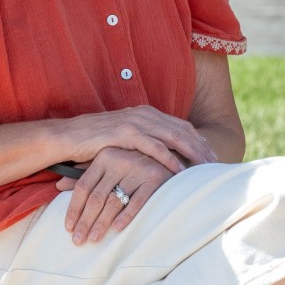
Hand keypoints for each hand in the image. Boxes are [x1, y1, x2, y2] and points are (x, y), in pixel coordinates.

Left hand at [55, 147, 175, 245]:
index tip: (68, 227)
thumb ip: (86, 173)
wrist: (172, 156)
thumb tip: (59, 185)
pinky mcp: (156, 179)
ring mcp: (138, 169)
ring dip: (102, 223)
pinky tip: (117, 230)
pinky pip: (138, 202)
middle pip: (96, 197)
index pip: (83, 186)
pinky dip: (127, 216)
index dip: (73, 208)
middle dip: (85, 221)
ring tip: (93, 239)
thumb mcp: (109, 164)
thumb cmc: (135, 163)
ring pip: (114, 202)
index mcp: (105, 156)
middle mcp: (119, 161)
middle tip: (77, 240)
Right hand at [63, 106, 216, 173]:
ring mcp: (135, 122)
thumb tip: (158, 154)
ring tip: (206, 169)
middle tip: (217, 164)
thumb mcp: (122, 138)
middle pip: (182, 130)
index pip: (180, 125)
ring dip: (192, 153)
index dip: (198, 140)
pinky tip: (180, 171)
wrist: (67, 137)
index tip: (212, 154)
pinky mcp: (126, 133)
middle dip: (202, 147)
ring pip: (173, 137)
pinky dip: (170, 159)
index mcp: (145, 113)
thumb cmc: (93, 142)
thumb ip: (141, 140)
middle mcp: (144, 114)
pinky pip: (154, 147)